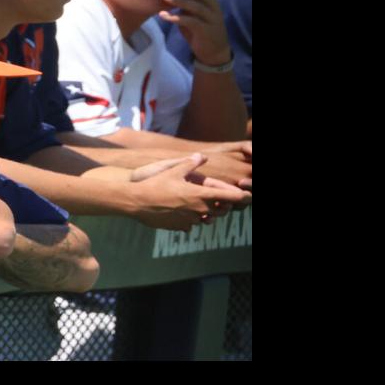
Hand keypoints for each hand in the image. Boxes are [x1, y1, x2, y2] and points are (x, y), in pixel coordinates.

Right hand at [126, 154, 249, 227]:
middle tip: (221, 201)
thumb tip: (202, 156)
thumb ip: (191, 164)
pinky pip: (191, 225)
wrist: (137, 202)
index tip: (247, 196)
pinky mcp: (179, 227)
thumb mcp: (173, 170)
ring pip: (205, 219)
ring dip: (205, 213)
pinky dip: (190, 219)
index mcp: (199, 195)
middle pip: (219, 211)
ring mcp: (188, 221)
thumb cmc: (155, 184)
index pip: (228, 197)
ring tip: (197, 205)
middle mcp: (197, 210)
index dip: (240, 197)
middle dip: (222, 206)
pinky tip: (180, 212)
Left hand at [161, 0, 231, 67]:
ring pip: (196, 6)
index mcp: (210, 0)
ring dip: (180, 1)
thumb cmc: (201, 30)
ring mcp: (210, 18)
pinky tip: (164, 16)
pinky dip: (177, 18)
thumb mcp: (194, 14)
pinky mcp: (205, 30)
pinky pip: (191, 22)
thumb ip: (187, 3)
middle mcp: (212, 7)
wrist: (213, 52)